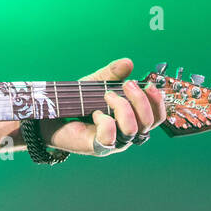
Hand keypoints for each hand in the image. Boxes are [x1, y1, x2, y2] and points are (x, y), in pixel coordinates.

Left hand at [39, 57, 165, 156]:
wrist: (53, 117)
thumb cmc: (77, 102)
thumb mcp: (96, 83)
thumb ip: (112, 74)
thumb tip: (128, 62)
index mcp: (132, 119)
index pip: (157, 117)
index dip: (157, 102)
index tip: (149, 84)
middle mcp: (127, 133)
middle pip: (148, 122)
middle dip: (140, 100)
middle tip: (127, 85)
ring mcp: (114, 142)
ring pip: (133, 130)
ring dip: (123, 108)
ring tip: (107, 95)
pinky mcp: (99, 147)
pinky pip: (111, 138)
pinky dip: (106, 122)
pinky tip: (96, 113)